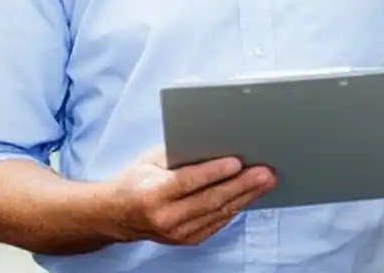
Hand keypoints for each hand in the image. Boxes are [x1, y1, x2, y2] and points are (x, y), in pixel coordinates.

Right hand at [107, 147, 275, 246]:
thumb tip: (217, 144)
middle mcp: (165, 217)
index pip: (189, 182)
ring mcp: (177, 233)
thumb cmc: (137, 180)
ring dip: (246, 196)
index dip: (215, 172)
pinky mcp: (187, 240)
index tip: (238, 162)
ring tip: (266, 181)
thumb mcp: (151, 159)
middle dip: (242, 185)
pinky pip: (218, 222)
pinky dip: (236, 207)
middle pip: (210, 200)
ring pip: (218, 213)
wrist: (117, 215)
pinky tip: (250, 195)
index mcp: (153, 193)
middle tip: (265, 172)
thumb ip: (181, 154)